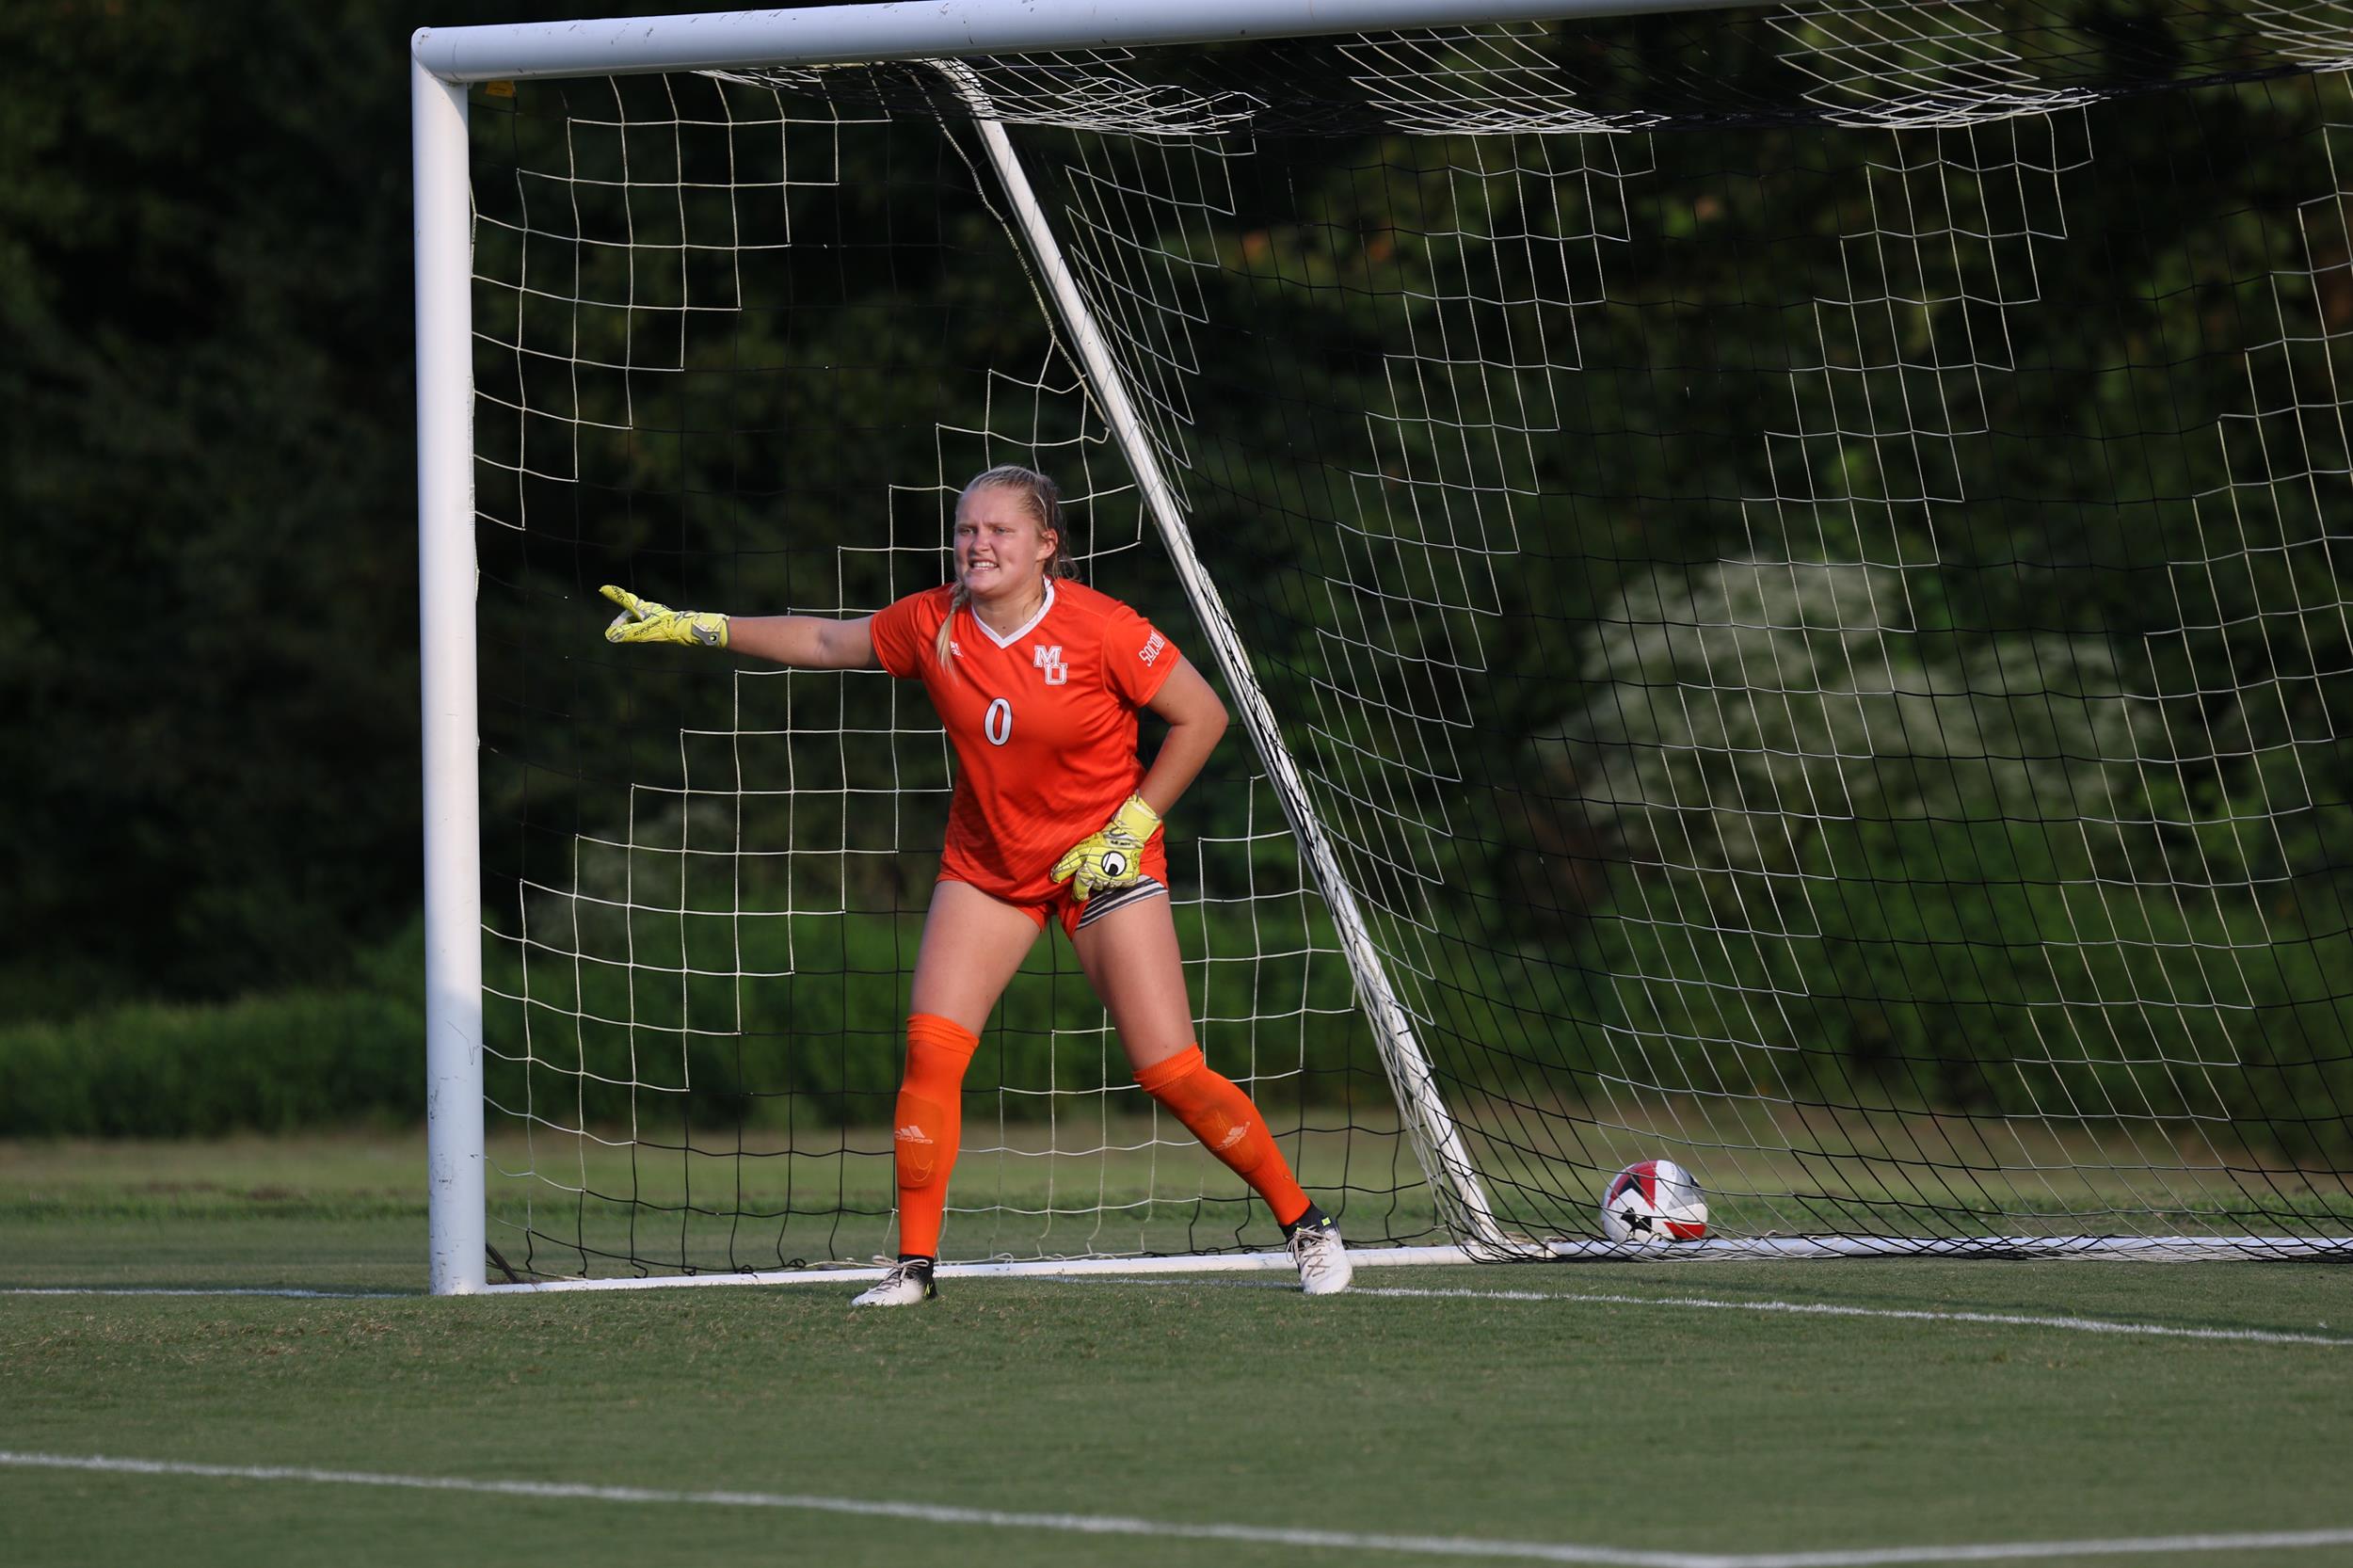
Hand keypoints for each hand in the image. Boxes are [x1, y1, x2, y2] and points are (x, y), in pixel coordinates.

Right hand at [601, 584, 729, 648]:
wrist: (694, 629)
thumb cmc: (672, 628)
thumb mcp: (647, 631)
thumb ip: (629, 633)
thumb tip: (610, 635)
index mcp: (645, 609)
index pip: (626, 600)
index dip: (615, 595)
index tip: (603, 588)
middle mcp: (650, 609)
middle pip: (631, 611)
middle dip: (621, 619)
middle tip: (613, 630)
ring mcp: (658, 614)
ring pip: (639, 616)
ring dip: (630, 623)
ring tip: (625, 633)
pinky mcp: (664, 621)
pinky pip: (646, 622)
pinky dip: (639, 626)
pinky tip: (643, 633)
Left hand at [1050, 794, 1161, 901]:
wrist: (1126, 835)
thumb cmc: (1102, 841)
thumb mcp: (1081, 849)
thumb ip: (1067, 864)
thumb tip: (1054, 877)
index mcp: (1090, 873)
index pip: (1081, 889)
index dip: (1078, 894)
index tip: (1078, 896)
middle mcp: (1102, 879)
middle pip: (1095, 886)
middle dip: (1093, 880)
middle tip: (1096, 868)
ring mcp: (1117, 880)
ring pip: (1107, 885)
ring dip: (1106, 879)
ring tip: (1107, 864)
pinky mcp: (1129, 879)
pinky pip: (1122, 884)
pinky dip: (1120, 878)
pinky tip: (1118, 868)